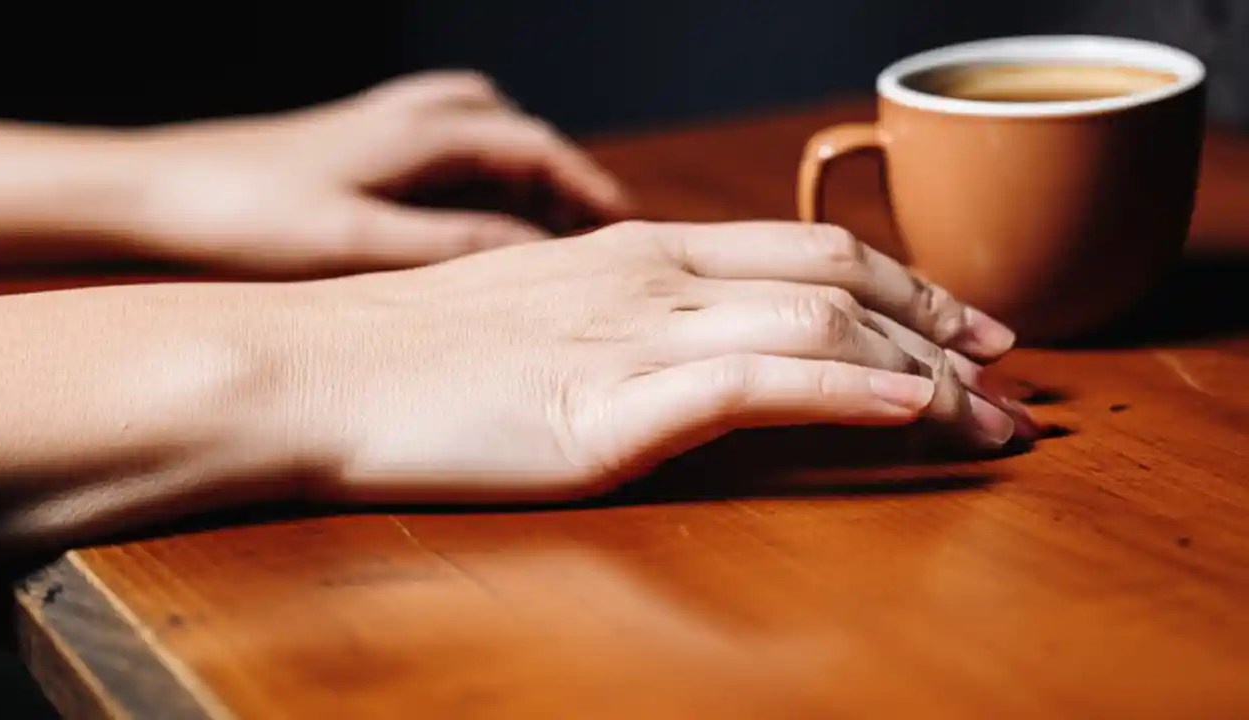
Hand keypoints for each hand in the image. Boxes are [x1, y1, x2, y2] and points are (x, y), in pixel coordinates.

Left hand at [128, 71, 629, 272]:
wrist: (153, 191)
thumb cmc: (250, 216)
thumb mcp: (361, 242)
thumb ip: (453, 243)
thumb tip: (535, 255)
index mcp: (423, 134)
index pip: (539, 153)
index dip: (590, 192)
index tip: (630, 231)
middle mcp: (411, 118)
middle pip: (519, 138)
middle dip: (565, 182)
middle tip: (598, 235)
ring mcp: (383, 128)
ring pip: (482, 137)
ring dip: (521, 176)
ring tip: (546, 229)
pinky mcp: (356, 148)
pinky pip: (445, 151)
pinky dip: (477, 180)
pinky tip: (470, 224)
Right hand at [274, 221, 1034, 503]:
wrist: (312, 371)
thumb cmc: (410, 353)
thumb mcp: (537, 316)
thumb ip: (617, 320)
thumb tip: (681, 346)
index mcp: (638, 251)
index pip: (805, 247)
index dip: (902, 283)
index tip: (961, 324)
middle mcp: (654, 275)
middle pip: (839, 275)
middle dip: (941, 322)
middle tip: (1008, 366)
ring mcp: (636, 336)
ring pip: (820, 325)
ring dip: (924, 371)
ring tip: (992, 411)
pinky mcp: (611, 407)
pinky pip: (758, 384)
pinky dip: (847, 391)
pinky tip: (912, 412)